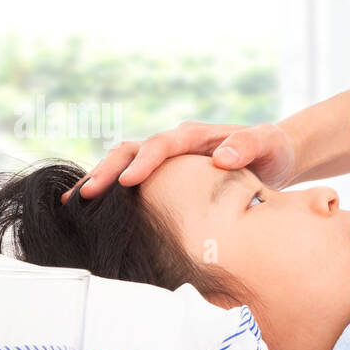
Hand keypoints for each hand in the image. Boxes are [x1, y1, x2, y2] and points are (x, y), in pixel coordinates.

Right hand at [60, 121, 298, 202]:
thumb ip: (246, 146)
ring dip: (101, 180)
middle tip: (83, 195)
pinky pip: (136, 181)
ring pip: (126, 164)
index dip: (143, 163)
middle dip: (106, 171)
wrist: (275, 154)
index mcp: (194, 136)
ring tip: (74, 202)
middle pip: (131, 151)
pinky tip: (97, 213)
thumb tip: (220, 158)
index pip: (161, 146)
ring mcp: (168, 160)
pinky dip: (115, 192)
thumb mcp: (265, 143)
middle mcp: (175, 145)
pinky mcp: (168, 177)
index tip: (128, 182)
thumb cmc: (270, 148)